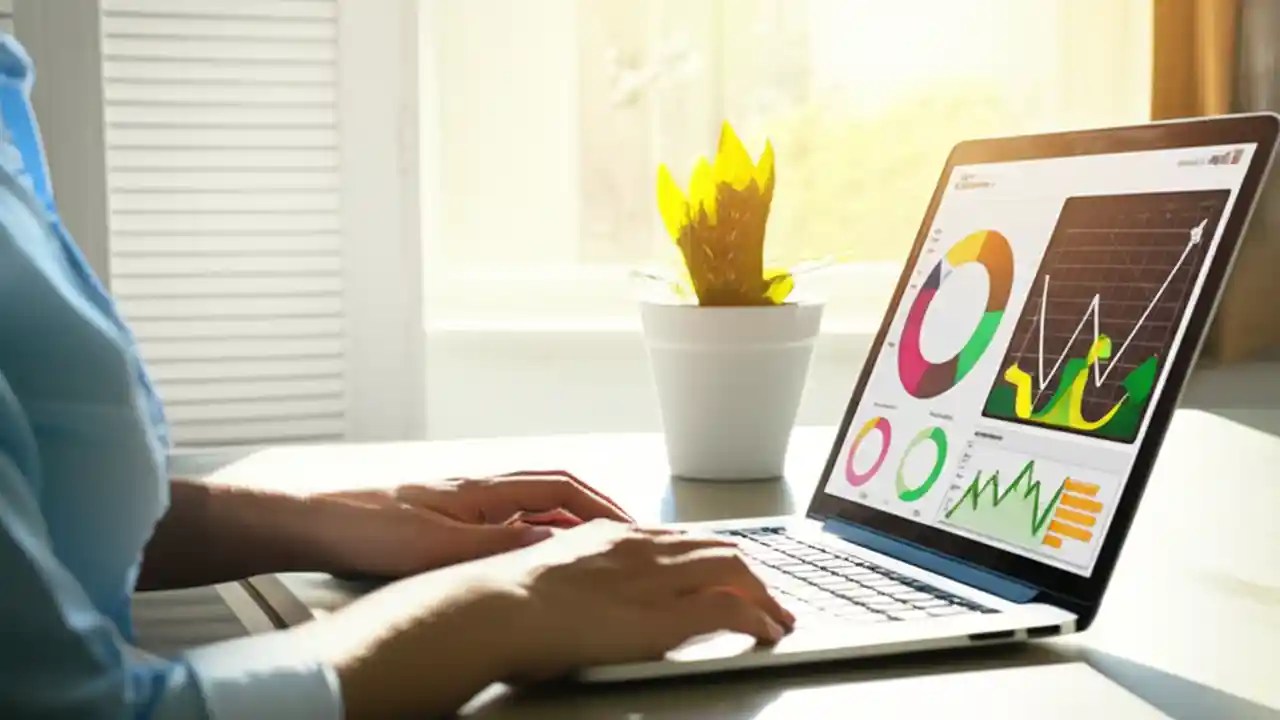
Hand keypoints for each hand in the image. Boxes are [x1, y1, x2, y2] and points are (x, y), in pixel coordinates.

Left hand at [305, 471, 633, 577]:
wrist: (310, 521)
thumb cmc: (363, 527)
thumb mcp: (438, 543)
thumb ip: (498, 542)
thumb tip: (554, 540)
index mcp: (480, 489)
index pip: (559, 486)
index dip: (600, 504)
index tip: (630, 523)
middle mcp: (475, 490)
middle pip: (550, 492)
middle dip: (592, 511)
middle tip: (623, 535)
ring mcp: (459, 503)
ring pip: (527, 506)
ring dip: (563, 521)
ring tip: (589, 548)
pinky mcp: (442, 518)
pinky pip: (504, 520)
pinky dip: (531, 533)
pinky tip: (529, 554)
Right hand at [493, 519, 795, 680]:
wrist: (497, 606)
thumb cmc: (509, 598)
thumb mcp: (553, 569)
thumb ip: (583, 571)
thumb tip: (589, 589)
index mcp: (616, 537)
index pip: (681, 538)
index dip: (712, 554)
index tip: (725, 568)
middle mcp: (644, 549)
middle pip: (717, 547)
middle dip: (748, 570)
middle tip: (763, 593)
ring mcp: (658, 579)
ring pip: (735, 570)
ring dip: (763, 593)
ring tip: (776, 614)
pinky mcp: (666, 617)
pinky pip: (732, 610)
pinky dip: (757, 618)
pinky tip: (766, 632)